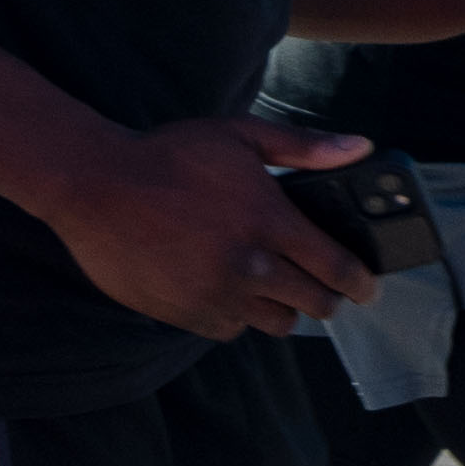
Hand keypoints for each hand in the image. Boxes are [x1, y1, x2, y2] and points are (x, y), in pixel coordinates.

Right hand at [25, 114, 377, 337]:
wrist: (96, 187)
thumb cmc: (170, 155)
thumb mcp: (240, 136)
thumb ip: (303, 148)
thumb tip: (362, 147)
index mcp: (268, 220)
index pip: (335, 266)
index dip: (359, 282)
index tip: (368, 289)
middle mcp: (248, 265)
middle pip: (312, 303)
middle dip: (326, 299)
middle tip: (324, 290)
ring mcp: (215, 294)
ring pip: (274, 322)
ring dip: (284, 309)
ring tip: (277, 290)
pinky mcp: (184, 314)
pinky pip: (231, 330)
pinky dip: (239, 316)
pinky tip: (232, 292)